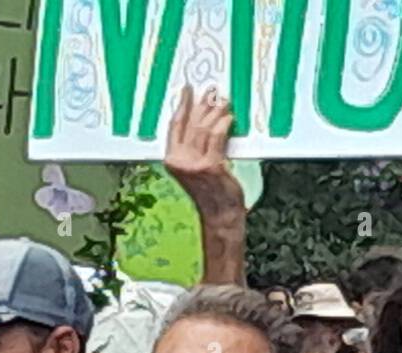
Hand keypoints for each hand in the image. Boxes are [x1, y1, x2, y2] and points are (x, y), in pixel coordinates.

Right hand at [164, 84, 242, 215]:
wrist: (219, 214)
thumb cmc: (210, 192)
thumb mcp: (195, 168)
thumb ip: (194, 148)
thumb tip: (205, 119)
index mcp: (172, 160)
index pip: (175, 125)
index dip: (182, 105)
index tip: (188, 89)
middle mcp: (180, 161)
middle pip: (191, 123)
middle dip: (203, 104)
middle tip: (213, 91)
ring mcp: (195, 164)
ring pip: (204, 128)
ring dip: (216, 111)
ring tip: (224, 101)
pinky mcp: (211, 166)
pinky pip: (217, 137)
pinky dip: (224, 125)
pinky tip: (229, 118)